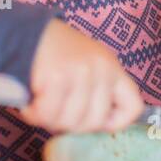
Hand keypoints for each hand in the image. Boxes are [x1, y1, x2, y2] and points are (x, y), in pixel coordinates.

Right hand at [20, 19, 143, 132]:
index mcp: (113, 70)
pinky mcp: (59, 77)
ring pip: (71, 122)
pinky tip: (30, 105)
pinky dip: (34, 115)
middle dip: (71, 126)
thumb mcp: (88, 68)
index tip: (94, 122)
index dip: (115, 123)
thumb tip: (96, 129)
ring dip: (50, 121)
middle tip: (55, 113)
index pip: (133, 107)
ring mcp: (82, 72)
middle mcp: (103, 70)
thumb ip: (96, 94)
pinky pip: (49, 114)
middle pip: (95, 123)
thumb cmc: (56, 56)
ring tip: (41, 106)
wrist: (27, 31)